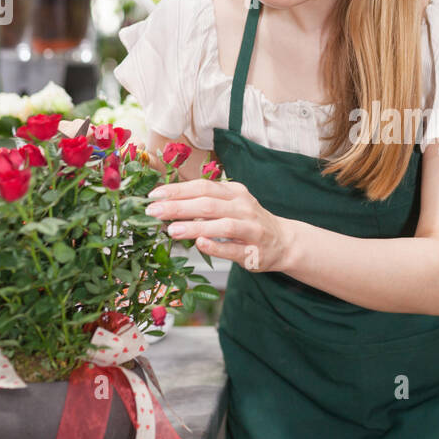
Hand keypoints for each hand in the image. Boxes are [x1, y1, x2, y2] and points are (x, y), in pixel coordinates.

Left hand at [145, 178, 291, 271]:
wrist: (284, 242)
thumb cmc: (249, 223)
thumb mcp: (231, 205)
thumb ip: (206, 203)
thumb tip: (169, 204)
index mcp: (235, 193)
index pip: (203, 187)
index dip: (177, 190)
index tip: (154, 195)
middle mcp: (244, 207)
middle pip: (208, 203)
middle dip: (178, 206)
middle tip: (154, 211)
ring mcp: (251, 229)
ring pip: (222, 225)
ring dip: (195, 226)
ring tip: (171, 230)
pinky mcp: (254, 251)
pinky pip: (233, 248)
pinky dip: (216, 246)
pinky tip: (199, 244)